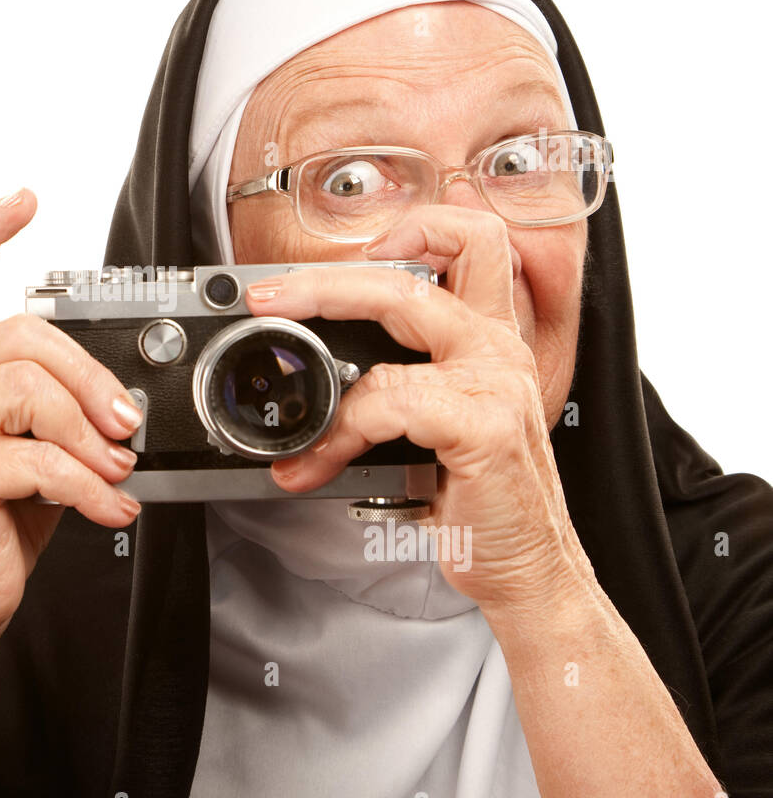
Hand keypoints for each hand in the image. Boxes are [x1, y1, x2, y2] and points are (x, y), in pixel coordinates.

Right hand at [0, 188, 143, 645]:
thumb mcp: (36, 450)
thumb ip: (61, 409)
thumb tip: (126, 400)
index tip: (22, 198)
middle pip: (22, 335)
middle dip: (91, 376)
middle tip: (127, 422)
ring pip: (30, 391)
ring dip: (90, 434)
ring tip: (115, 469)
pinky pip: (40, 461)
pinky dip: (90, 486)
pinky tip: (111, 507)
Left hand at [242, 206, 596, 614]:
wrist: (527, 569)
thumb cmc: (478, 498)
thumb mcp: (434, 424)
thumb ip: (392, 385)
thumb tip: (313, 377)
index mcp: (485, 336)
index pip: (463, 242)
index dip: (405, 228)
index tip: (337, 258)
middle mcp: (495, 345)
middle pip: (410, 268)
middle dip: (324, 276)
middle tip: (268, 296)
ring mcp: (494, 378)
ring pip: (395, 315)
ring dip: (319, 351)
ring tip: (280, 395)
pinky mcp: (484, 422)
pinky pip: (389, 400)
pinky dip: (338, 430)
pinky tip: (315, 464)